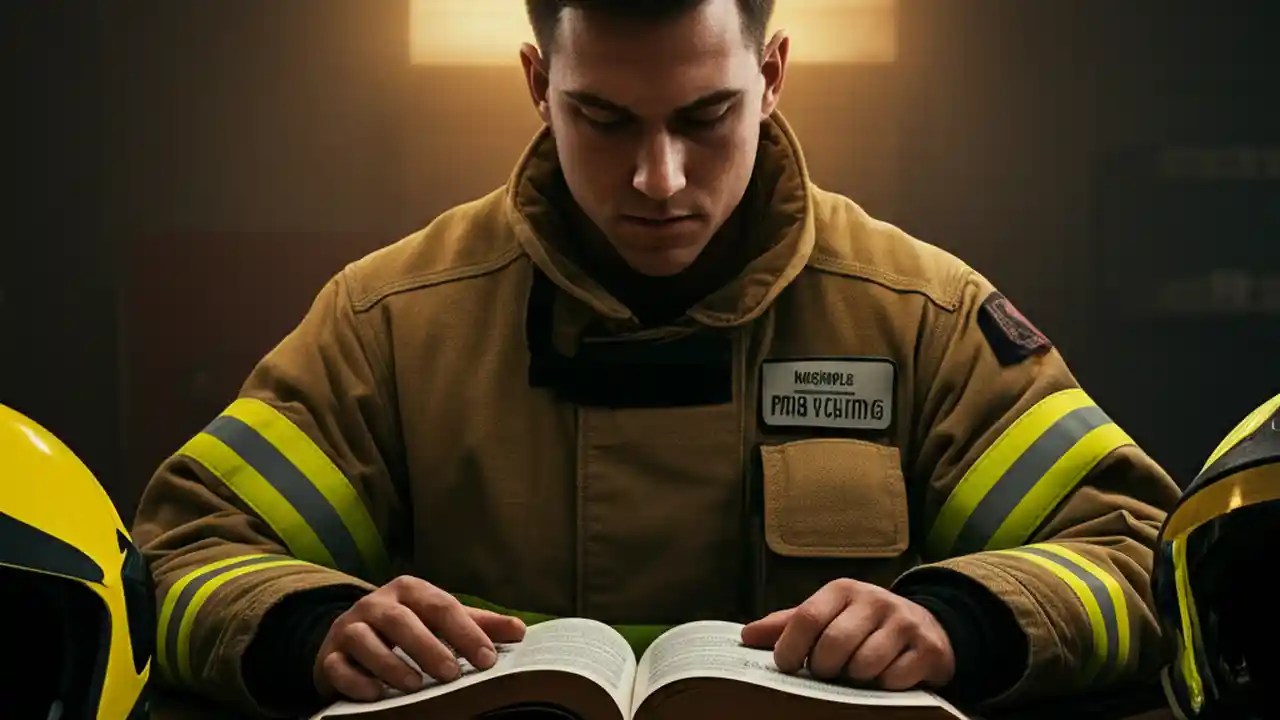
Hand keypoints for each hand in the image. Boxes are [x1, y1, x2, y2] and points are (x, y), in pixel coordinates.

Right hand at [314, 576, 526, 701]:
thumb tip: (521, 631)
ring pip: (365, 640)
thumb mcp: (441, 621)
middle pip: (400, 620)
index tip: (488, 659)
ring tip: (416, 686)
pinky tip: (377, 695)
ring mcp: (349, 628)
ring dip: (391, 664)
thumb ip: (478, 625)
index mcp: (409, 591)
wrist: (350, 638)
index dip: (465, 632)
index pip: (440, 606)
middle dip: (427, 647)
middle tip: (452, 674)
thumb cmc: (408, 628)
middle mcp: (377, 604)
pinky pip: (338, 666)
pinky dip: (356, 681)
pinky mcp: (329, 656)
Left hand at [740, 578, 954, 690]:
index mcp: (843, 590)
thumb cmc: (863, 624)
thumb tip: (746, 636)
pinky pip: (894, 679)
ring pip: (864, 665)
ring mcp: (904, 623)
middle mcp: (874, 600)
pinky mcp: (927, 648)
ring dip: (855, 678)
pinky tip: (885, 675)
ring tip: (857, 672)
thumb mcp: (827, 616)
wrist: (926, 627)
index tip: (788, 666)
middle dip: (825, 668)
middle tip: (828, 672)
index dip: (791, 647)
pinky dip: (884, 686)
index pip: (807, 617)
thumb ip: (789, 625)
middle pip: (834, 644)